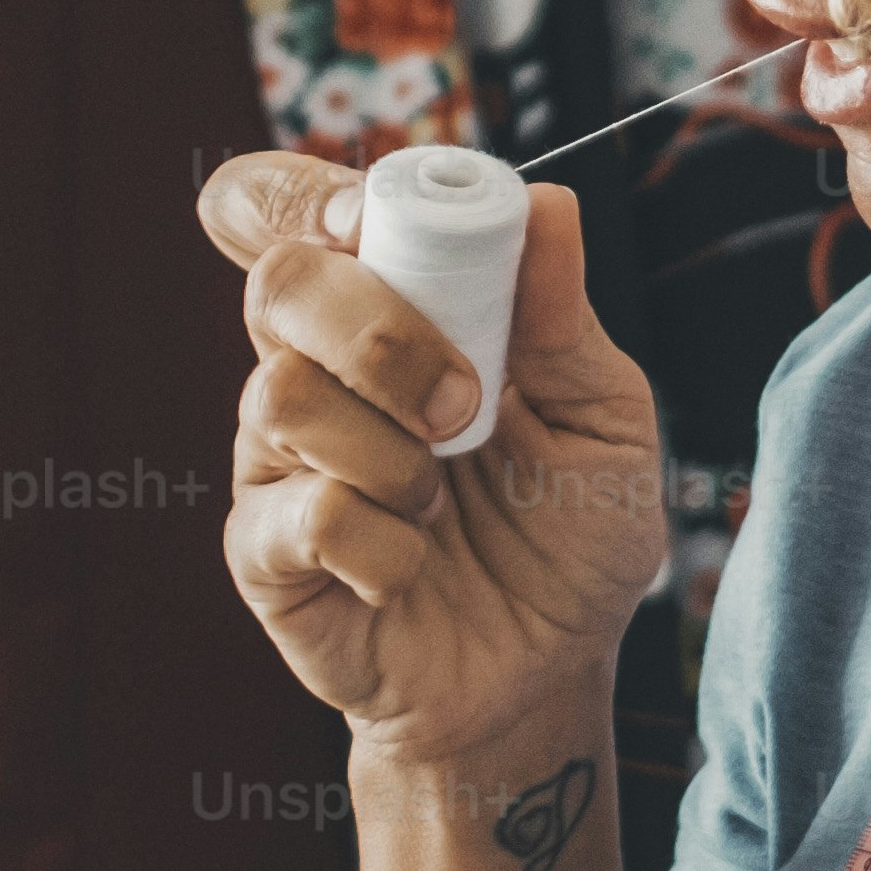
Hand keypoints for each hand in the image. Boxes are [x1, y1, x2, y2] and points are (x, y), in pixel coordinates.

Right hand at [196, 152, 669, 764]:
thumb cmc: (570, 537)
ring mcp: (278, 461)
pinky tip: (409, 567)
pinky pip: (302, 513)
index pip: (297, 209)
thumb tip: (547, 204)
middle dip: (382, 333)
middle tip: (465, 406)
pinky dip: (381, 542)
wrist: (549, 676)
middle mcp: (318, 370)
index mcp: (390, 312)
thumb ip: (563, 318)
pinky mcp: (265, 554)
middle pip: (279, 280)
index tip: (369, 223)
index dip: (311, 194)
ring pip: (280, 396)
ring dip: (390, 452)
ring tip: (442, 502)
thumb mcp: (605, 419)